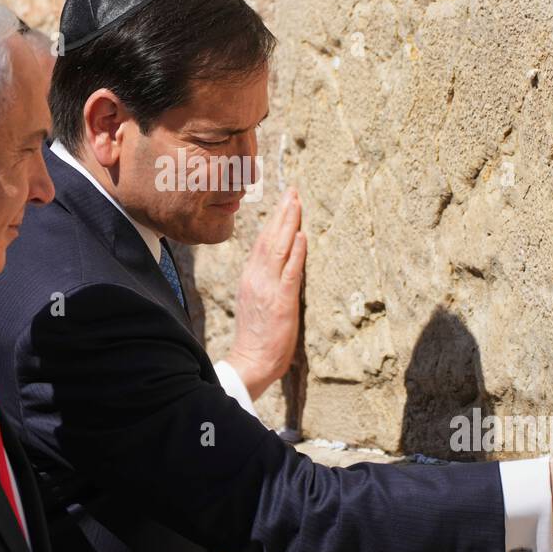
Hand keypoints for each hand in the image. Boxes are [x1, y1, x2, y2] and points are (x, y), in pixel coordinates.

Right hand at [226, 187, 305, 398]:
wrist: (251, 361)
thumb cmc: (257, 337)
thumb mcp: (256, 301)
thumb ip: (266, 280)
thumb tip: (281, 263)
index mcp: (250, 277)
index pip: (263, 241)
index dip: (274, 220)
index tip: (284, 200)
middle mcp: (256, 277)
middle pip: (270, 238)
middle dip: (282, 212)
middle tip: (292, 190)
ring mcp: (268, 288)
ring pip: (279, 248)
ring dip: (289, 223)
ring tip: (297, 201)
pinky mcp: (281, 301)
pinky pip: (290, 272)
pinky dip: (296, 252)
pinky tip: (301, 234)